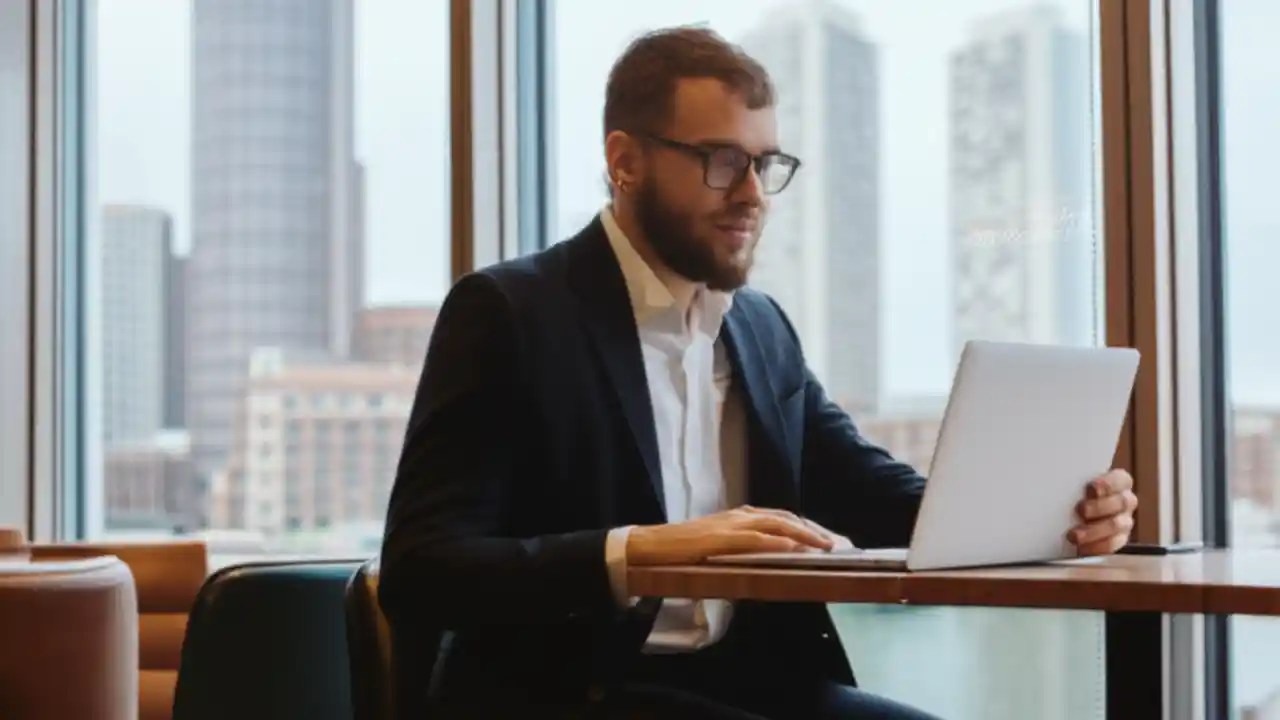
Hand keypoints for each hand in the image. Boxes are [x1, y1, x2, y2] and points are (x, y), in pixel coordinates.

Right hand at [626, 505, 850, 565]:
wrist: (652, 545)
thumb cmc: (685, 550)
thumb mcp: (721, 547)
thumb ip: (745, 550)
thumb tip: (772, 562)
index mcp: (743, 517)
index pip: (785, 520)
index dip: (811, 529)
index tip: (834, 541)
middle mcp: (742, 515)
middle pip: (789, 519)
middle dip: (817, 531)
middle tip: (843, 545)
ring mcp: (732, 524)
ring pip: (778, 525)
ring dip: (805, 535)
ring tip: (827, 546)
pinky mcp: (722, 538)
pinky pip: (756, 539)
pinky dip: (777, 543)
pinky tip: (793, 550)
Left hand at [1068, 469, 1138, 555]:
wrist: (1072, 514)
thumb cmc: (1073, 494)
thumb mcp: (1075, 485)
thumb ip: (1075, 483)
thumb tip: (1057, 482)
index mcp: (1119, 482)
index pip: (1121, 480)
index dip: (1107, 484)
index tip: (1091, 488)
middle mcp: (1125, 501)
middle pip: (1121, 502)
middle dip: (1099, 507)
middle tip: (1080, 510)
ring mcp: (1124, 521)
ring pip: (1117, 525)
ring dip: (1094, 531)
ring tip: (1074, 535)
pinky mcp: (1118, 540)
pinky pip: (1112, 545)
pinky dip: (1096, 547)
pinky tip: (1081, 548)